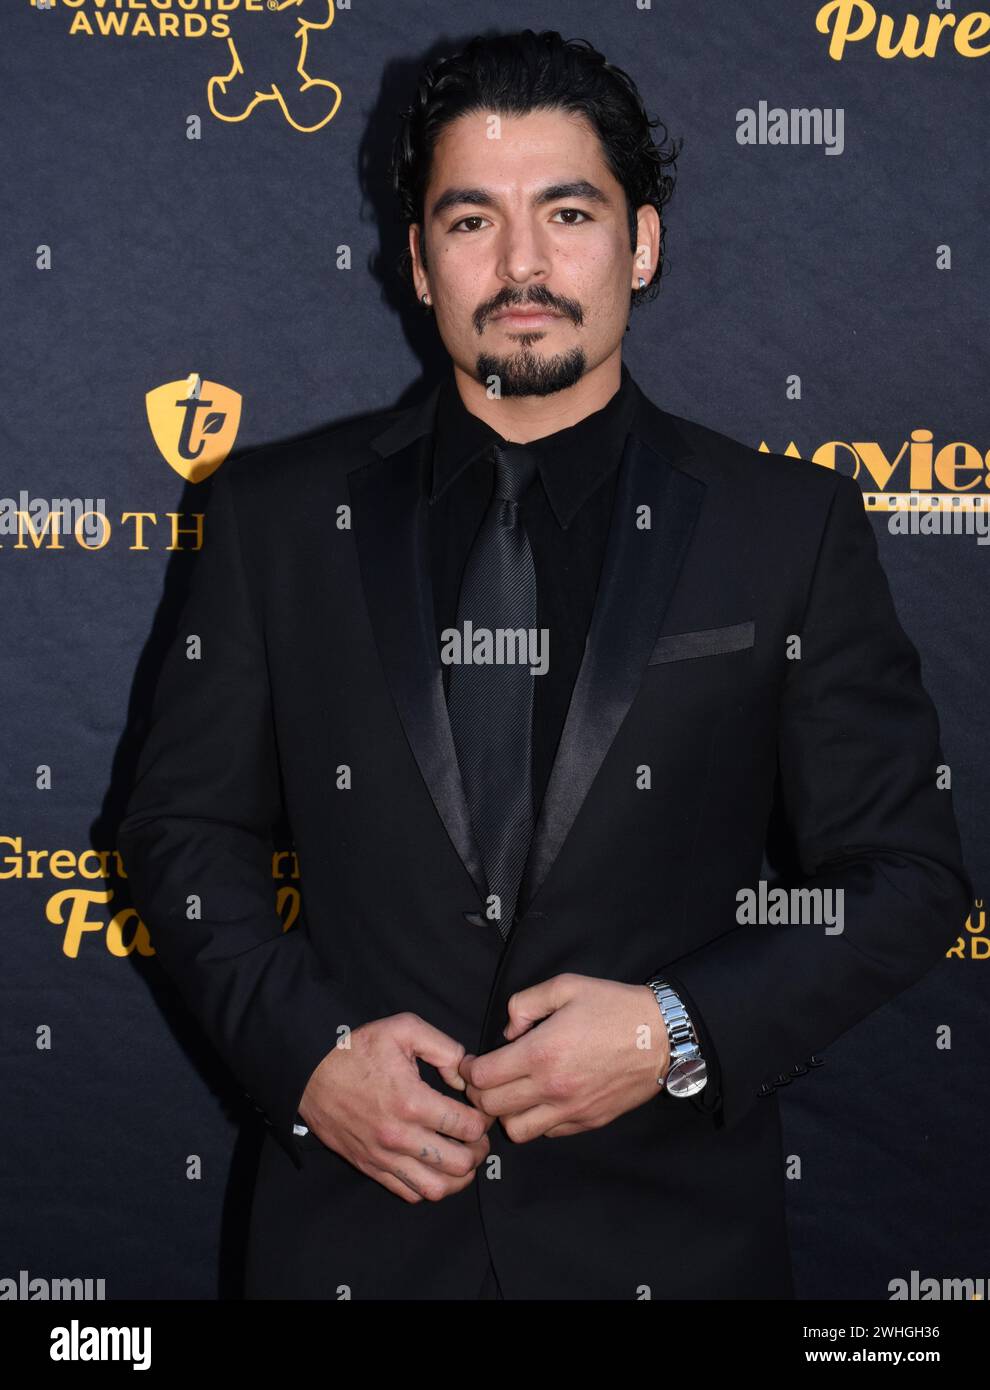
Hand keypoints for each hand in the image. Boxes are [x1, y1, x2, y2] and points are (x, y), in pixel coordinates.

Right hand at [298, 1013, 495, 1203]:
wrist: (309, 1072)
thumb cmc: (357, 1049)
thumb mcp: (404, 1029)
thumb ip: (444, 1048)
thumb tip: (464, 1076)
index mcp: (412, 1101)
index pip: (468, 1127)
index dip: (484, 1119)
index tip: (480, 1109)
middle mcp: (399, 1136)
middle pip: (460, 1163)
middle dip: (479, 1150)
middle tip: (478, 1136)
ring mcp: (383, 1156)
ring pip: (438, 1188)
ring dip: (460, 1176)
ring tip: (463, 1156)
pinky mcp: (370, 1167)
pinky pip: (410, 1193)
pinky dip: (431, 1186)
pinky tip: (435, 1166)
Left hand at [458, 973, 667, 1140]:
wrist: (662, 1036)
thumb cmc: (614, 1006)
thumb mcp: (566, 986)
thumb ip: (524, 1004)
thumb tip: (508, 1033)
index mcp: (541, 1052)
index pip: (482, 1077)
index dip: (468, 1071)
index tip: (470, 1064)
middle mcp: (552, 1088)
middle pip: (492, 1108)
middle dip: (480, 1093)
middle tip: (486, 1078)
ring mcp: (571, 1110)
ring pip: (516, 1131)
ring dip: (506, 1114)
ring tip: (512, 1094)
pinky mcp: (588, 1122)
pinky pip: (547, 1133)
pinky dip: (536, 1121)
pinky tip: (542, 1100)